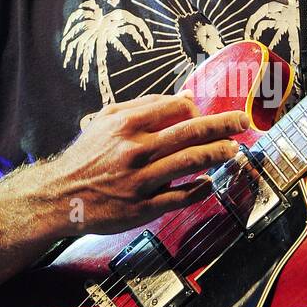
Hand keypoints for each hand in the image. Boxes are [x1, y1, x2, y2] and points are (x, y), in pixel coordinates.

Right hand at [38, 92, 249, 236]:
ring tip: (233, 149)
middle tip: (243, 121)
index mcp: (127, 125)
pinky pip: (181, 196)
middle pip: (191, 132)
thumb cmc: (88, 156)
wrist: (62, 196)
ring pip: (191, 162)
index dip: (197, 108)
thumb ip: (142, 106)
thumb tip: (183, 99)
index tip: (206, 113)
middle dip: (223, 124)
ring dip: (218, 153)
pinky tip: (210, 181)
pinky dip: (200, 187)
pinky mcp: (144, 207)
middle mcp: (136, 150)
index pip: (176, 108)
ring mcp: (142, 180)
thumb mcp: (106, 120)